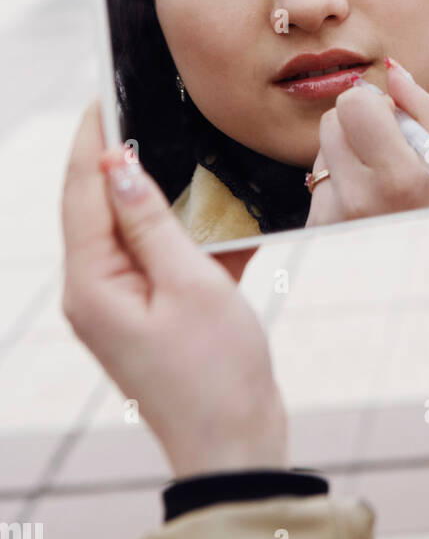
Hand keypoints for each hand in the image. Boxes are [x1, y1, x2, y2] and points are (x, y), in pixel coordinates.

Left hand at [62, 102, 286, 478]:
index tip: (105, 90)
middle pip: (100, 205)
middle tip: (142, 103)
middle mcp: (97, 290)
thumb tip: (118, 166)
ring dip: (160, 192)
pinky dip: (188, 233)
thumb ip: (153, 222)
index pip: (82, 191)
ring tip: (180, 144)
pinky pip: (163, 256)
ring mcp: (124, 303)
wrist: (236, 448)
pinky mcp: (154, 312)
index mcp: (93, 283)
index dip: (92, 138)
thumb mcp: (190, 285)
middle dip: (119, 156)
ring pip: (135, 227)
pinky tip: (223, 212)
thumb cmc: (214, 373)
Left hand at [305, 58, 428, 225]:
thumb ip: (423, 110)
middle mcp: (359, 200)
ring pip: (322, 152)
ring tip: (379, 188)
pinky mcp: (315, 232)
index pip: (353, 102)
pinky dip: (338, 188)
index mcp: (401, 177)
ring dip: (346, 158)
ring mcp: (332, 220)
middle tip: (387, 151)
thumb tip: (393, 69)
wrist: (428, 291)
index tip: (392, 121)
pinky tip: (364, 209)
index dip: (373, 103)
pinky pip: (317, 185)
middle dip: (357, 125)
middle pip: (331, 120)